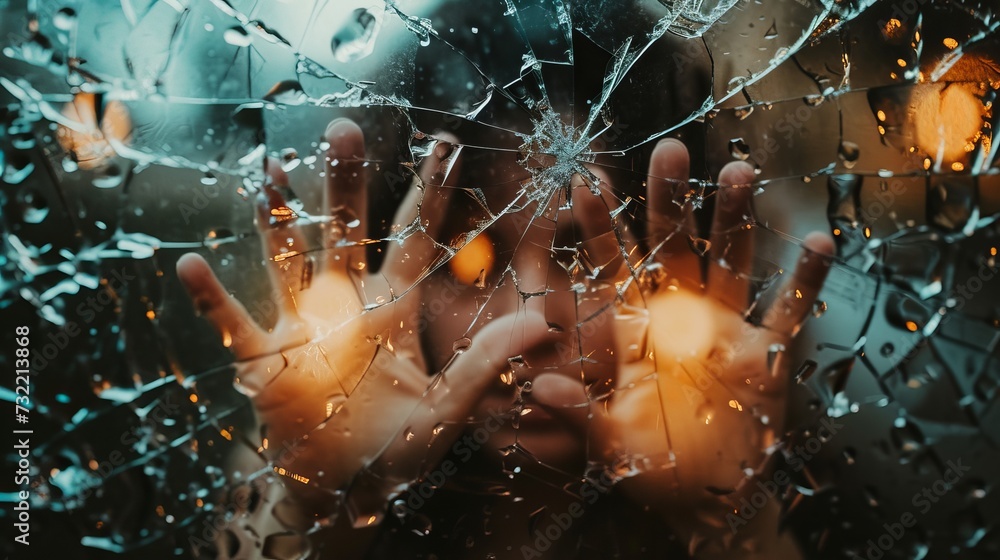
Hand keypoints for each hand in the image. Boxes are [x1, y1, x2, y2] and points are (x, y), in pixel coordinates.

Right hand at [176, 119, 554, 522]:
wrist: (346, 488)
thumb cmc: (400, 450)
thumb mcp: (447, 408)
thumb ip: (486, 363)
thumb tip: (542, 323)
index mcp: (394, 311)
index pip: (413, 239)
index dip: (428, 193)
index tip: (443, 144)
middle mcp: (346, 305)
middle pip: (345, 231)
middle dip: (345, 183)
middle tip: (345, 128)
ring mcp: (301, 327)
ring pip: (287, 258)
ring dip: (277, 218)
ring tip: (269, 170)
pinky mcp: (264, 360)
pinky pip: (232, 323)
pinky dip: (210, 298)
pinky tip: (190, 264)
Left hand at [532, 139, 833, 553]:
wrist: (709, 499)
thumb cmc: (655, 466)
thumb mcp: (610, 443)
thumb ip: (579, 413)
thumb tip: (540, 387)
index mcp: (637, 328)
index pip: (615, 265)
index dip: (601, 225)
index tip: (584, 181)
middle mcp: (680, 316)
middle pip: (675, 245)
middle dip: (671, 200)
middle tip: (669, 150)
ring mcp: (726, 330)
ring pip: (731, 261)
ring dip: (736, 219)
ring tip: (739, 171)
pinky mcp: (767, 355)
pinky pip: (789, 310)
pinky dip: (804, 279)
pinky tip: (816, 242)